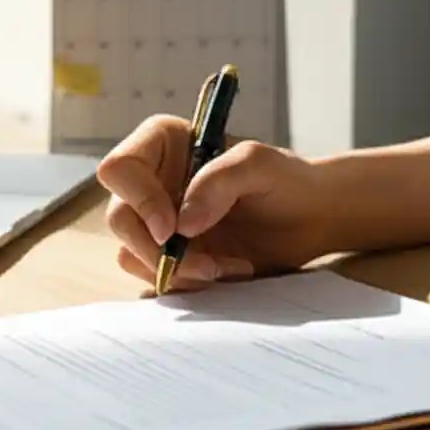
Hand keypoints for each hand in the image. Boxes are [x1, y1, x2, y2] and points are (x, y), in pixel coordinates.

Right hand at [97, 115, 331, 289]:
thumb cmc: (288, 180)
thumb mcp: (262, 165)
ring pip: (131, 254)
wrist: (309, 220)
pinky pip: (154, 277)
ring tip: (226, 267)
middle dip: (158, 250)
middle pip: (120, 219)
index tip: (171, 229)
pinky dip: (187, 284)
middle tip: (207, 265)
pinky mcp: (168, 255)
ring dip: (178, 271)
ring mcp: (156, 222)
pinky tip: (225, 273)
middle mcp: (152, 182)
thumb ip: (220, 181)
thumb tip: (181, 223)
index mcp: (163, 145)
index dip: (138, 200)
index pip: (120, 168)